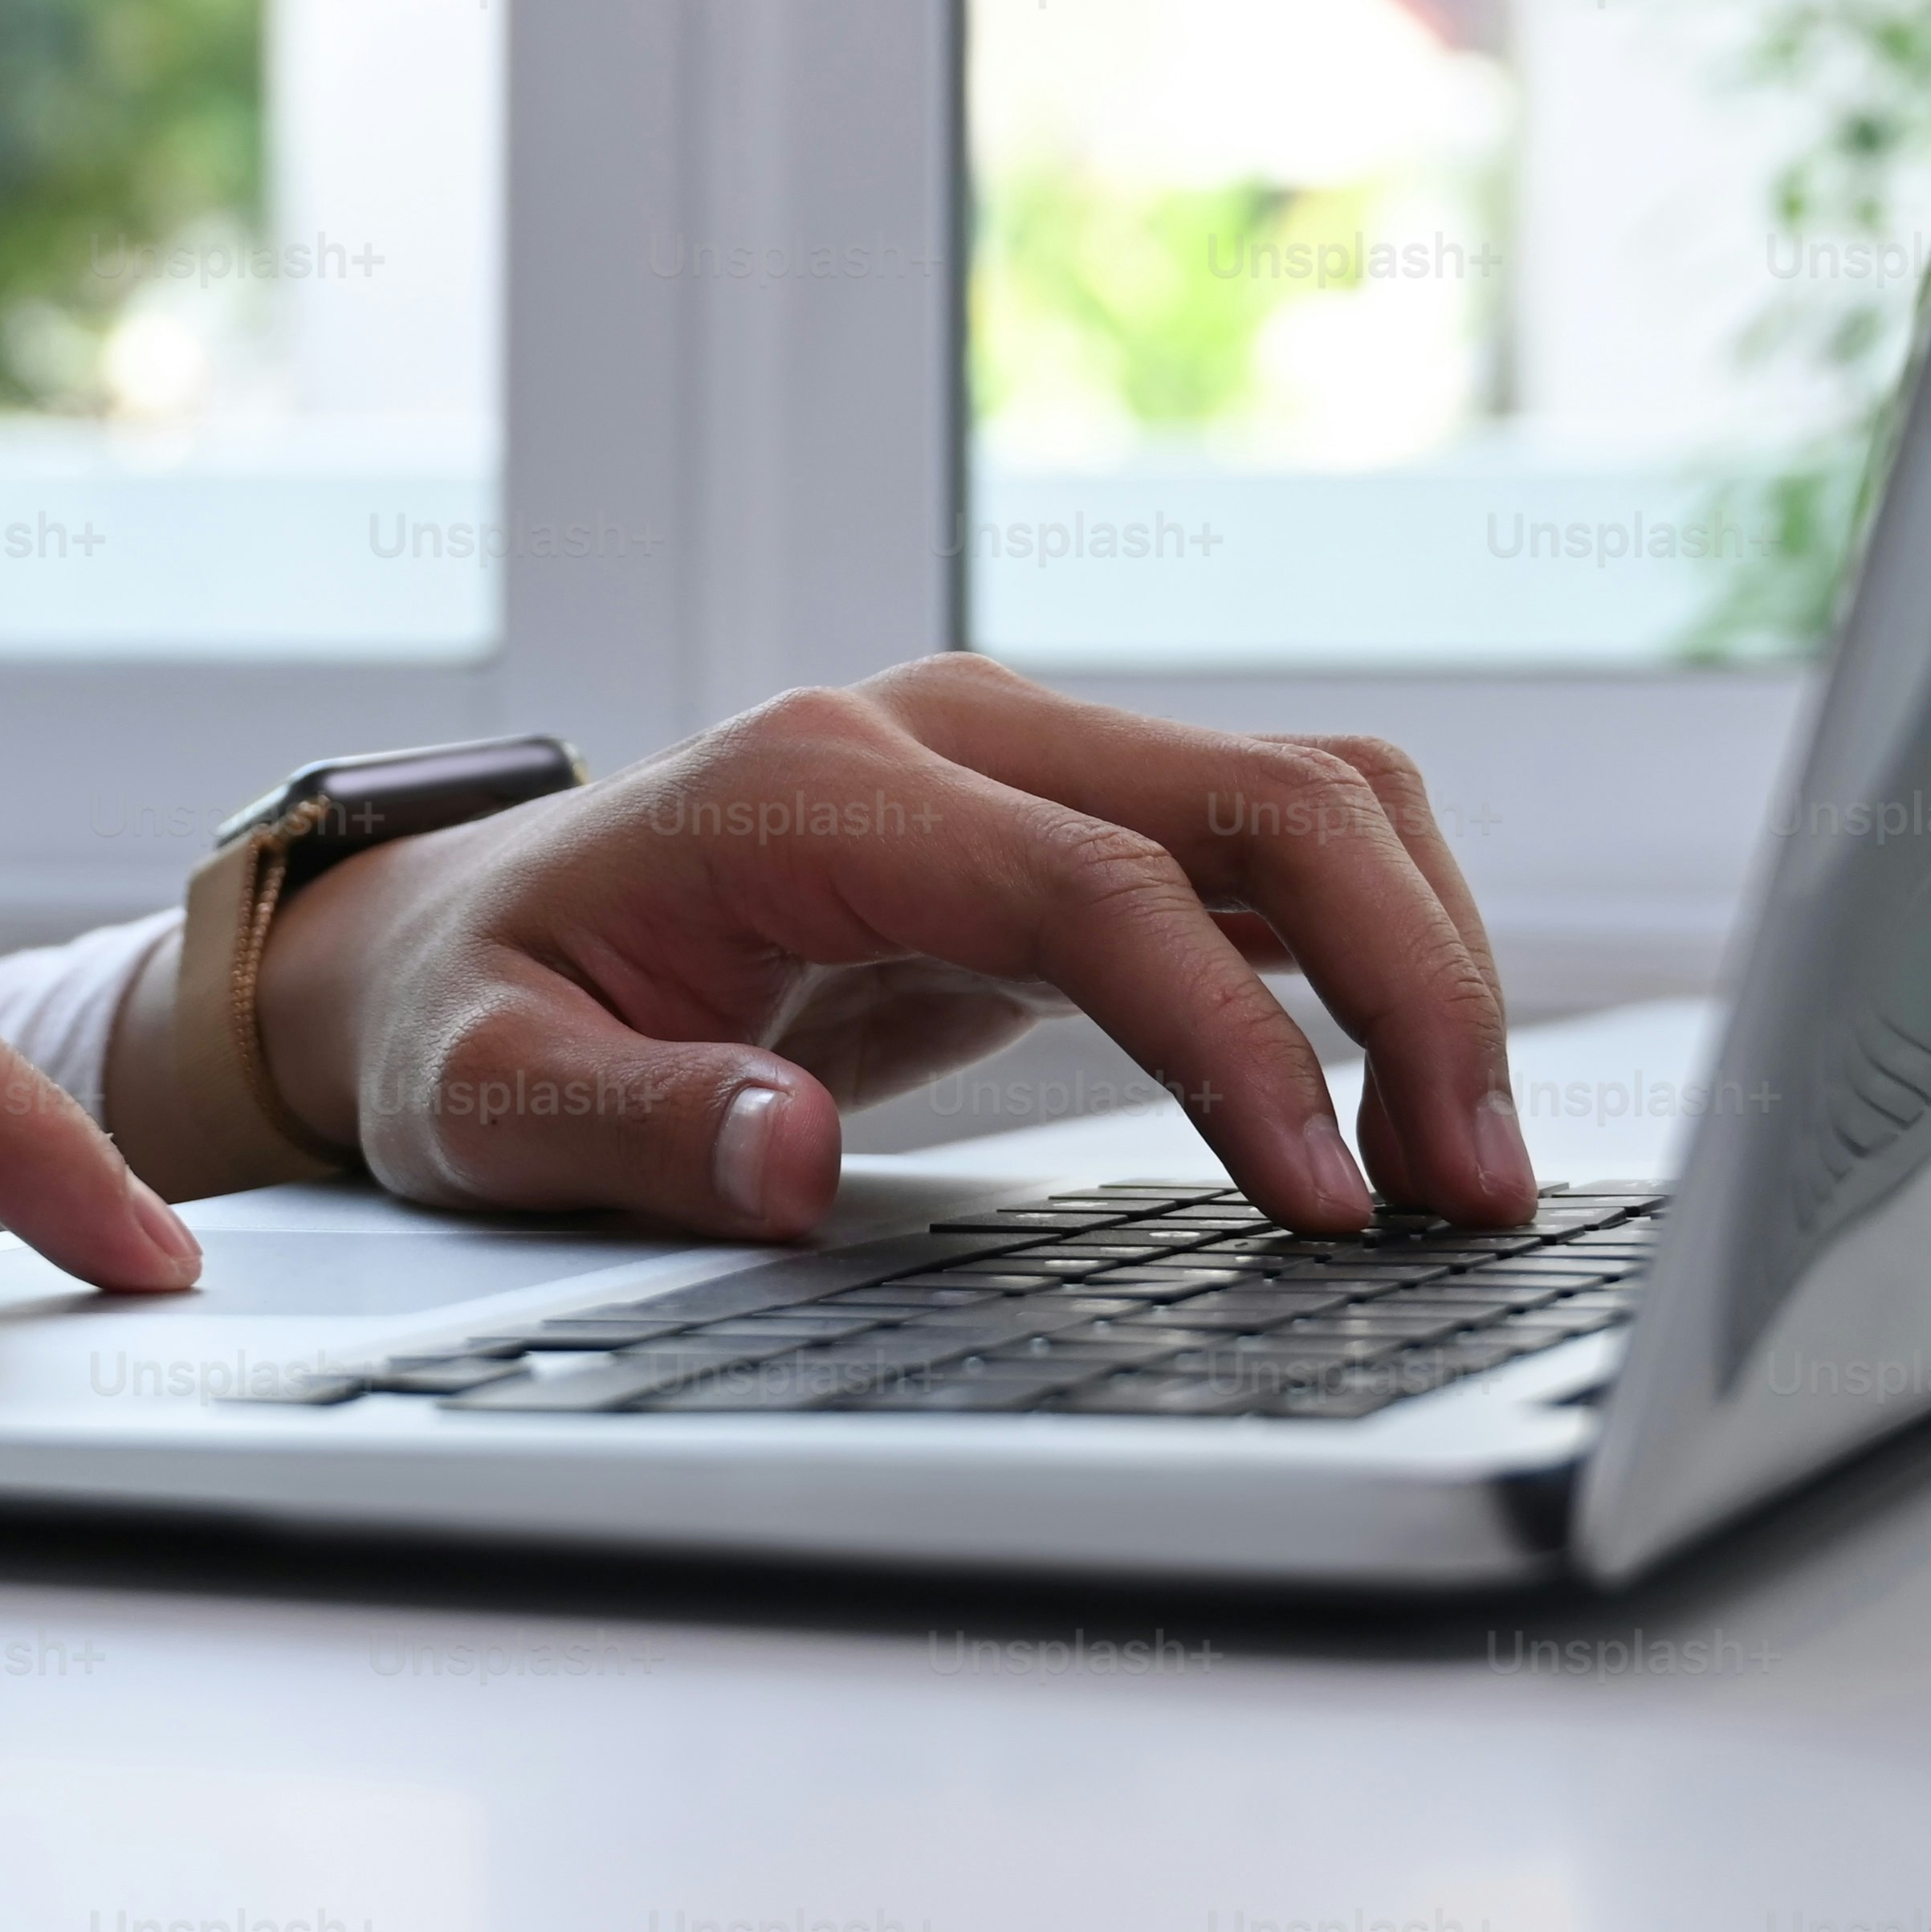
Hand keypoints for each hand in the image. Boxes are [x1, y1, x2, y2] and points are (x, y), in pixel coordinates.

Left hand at [164, 656, 1526, 1240]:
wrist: (458, 939)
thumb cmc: (474, 1023)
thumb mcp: (490, 1106)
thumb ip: (636, 1129)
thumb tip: (788, 1158)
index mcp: (816, 788)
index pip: (1098, 888)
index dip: (1236, 1042)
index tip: (1321, 1200)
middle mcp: (946, 731)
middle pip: (1264, 797)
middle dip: (1411, 982)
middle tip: (1472, 1189)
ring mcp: (1021, 760)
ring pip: (1309, 798)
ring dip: (1425, 962)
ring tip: (1468, 1165)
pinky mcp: (1069, 822)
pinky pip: (1272, 853)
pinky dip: (1374, 959)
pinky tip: (1407, 1109)